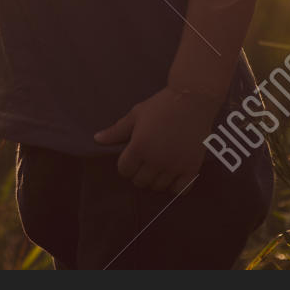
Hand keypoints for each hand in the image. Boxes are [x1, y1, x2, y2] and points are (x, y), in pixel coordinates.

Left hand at [93, 86, 221, 192]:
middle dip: (139, 173)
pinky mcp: (191, 167)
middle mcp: (155, 160)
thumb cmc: (161, 105)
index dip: (126, 165)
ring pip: (158, 187)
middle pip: (140, 182)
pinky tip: (174, 175)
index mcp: (139, 147)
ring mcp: (174, 165)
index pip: (124, 171)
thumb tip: (97, 140)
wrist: (192, 99)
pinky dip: (175, 187)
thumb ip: (116, 131)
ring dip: (156, 180)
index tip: (133, 157)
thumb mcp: (136, 115)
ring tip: (159, 167)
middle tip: (146, 162)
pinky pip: (180, 190)